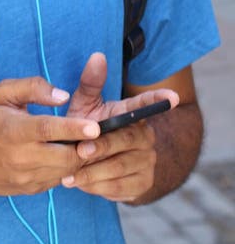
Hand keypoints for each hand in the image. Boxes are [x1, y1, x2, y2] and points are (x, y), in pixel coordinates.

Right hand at [0, 76, 99, 196]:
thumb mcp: (3, 93)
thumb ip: (33, 87)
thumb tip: (62, 96)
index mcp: (12, 130)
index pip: (47, 129)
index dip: (73, 128)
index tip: (95, 127)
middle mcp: (19, 157)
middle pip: (64, 156)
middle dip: (86, 147)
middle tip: (98, 134)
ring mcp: (26, 177)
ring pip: (66, 171)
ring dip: (80, 157)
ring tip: (87, 142)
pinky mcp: (31, 189)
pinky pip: (59, 179)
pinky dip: (68, 167)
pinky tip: (68, 153)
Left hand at [62, 52, 179, 200]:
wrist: (93, 166)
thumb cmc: (87, 129)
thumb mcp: (85, 106)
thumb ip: (90, 83)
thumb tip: (97, 55)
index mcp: (132, 115)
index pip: (147, 104)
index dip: (159, 99)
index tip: (172, 97)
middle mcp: (145, 137)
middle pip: (125, 140)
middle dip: (101, 147)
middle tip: (80, 151)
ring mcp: (147, 162)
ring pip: (121, 167)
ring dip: (93, 172)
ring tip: (70, 175)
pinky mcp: (143, 184)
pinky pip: (120, 187)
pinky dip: (97, 187)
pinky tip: (79, 184)